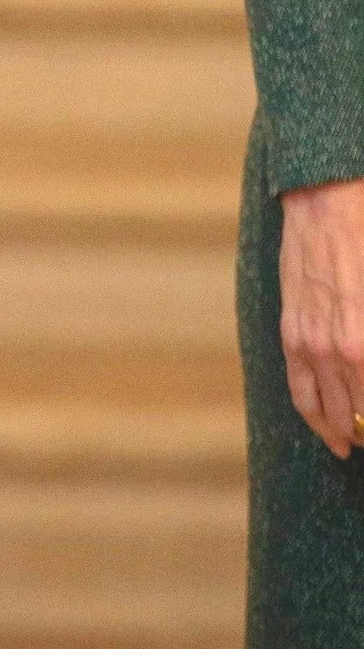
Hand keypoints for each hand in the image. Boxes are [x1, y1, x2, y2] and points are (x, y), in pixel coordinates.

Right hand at [280, 177, 363, 454]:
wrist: (327, 204)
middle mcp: (339, 352)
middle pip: (357, 416)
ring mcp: (311, 344)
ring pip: (326, 412)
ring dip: (342, 433)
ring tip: (353, 444)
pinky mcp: (291, 332)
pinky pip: (299, 390)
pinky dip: (313, 415)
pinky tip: (328, 428)